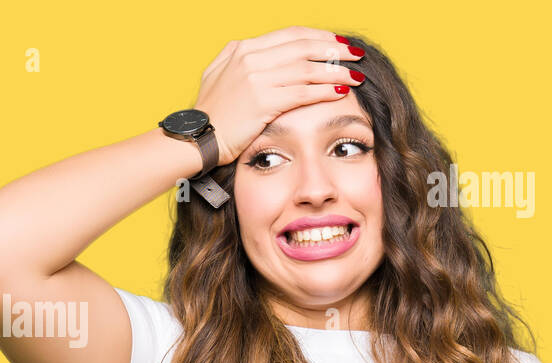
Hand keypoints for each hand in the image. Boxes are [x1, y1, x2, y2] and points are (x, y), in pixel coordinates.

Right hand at [194, 26, 365, 166]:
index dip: (318, 37)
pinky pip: (303, 92)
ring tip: (355, 76)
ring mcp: (256, 79)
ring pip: (307, 69)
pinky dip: (325, 90)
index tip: (336, 44)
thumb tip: (257, 50)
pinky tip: (339, 92)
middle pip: (304, 47)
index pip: (291, 35)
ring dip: (336, 71)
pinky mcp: (263, 102)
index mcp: (242, 49)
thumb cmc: (209, 113)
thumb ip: (237, 58)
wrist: (196, 138)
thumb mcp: (217, 74)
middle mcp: (250, 59)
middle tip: (355, 56)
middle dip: (334, 51)